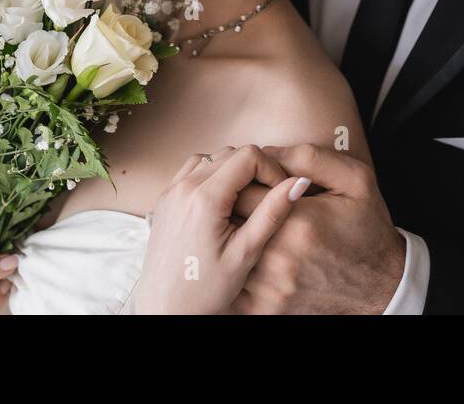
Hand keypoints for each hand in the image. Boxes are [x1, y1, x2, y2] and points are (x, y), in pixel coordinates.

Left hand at [131, 144, 309, 313]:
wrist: (164, 309)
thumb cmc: (204, 289)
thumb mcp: (246, 253)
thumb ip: (272, 213)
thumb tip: (299, 182)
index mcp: (205, 198)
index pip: (249, 155)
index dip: (271, 170)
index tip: (280, 193)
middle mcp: (183, 187)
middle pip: (230, 153)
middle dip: (255, 170)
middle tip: (266, 200)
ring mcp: (171, 191)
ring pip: (211, 158)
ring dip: (233, 171)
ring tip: (245, 203)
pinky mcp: (165, 199)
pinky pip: (192, 170)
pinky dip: (212, 177)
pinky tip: (222, 205)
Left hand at [231, 143, 405, 313]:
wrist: (380, 285)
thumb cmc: (367, 227)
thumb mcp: (355, 179)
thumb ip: (310, 158)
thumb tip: (267, 153)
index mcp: (298, 222)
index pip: (244, 188)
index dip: (248, 179)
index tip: (261, 181)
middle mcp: (279, 259)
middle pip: (231, 219)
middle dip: (237, 204)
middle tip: (253, 200)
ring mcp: (269, 289)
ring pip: (229, 250)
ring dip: (233, 234)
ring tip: (251, 226)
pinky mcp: (263, 309)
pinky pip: (234, 280)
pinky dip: (238, 264)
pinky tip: (253, 253)